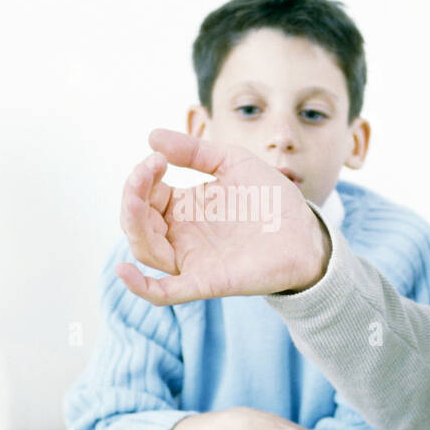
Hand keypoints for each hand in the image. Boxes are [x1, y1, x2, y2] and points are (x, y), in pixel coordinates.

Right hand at [116, 129, 331, 305]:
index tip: (157, 158)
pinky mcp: (206, 281)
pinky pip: (165, 292)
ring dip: (135, 225)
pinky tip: (124, 272)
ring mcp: (192, 259)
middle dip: (132, 196)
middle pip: (137, 223)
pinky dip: (141, 286)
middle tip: (147, 171)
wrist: (305, 231)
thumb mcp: (232, 162)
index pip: (144, 196)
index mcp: (184, 207)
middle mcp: (181, 235)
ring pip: (146, 251)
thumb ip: (194, 151)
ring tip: (138, 198)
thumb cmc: (270, 199)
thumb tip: (152, 137)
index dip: (142, 177)